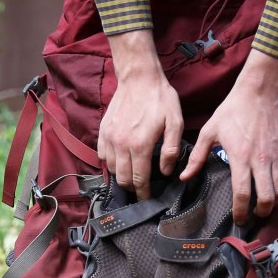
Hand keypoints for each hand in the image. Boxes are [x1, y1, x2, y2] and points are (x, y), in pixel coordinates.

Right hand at [99, 30, 183, 200]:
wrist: (139, 78)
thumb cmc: (160, 99)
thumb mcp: (175, 123)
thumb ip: (171, 150)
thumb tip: (166, 171)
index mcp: (140, 145)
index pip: (139, 179)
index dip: (144, 193)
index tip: (148, 199)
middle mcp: (121, 144)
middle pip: (123, 179)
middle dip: (132, 188)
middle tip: (141, 188)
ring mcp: (109, 137)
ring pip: (111, 169)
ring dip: (121, 175)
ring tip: (132, 175)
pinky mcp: (103, 131)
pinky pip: (101, 155)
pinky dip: (110, 162)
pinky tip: (120, 160)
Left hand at [183, 51, 277, 224]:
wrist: (260, 93)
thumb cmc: (233, 111)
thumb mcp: (209, 132)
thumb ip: (197, 157)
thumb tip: (184, 176)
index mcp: (241, 157)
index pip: (243, 194)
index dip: (241, 211)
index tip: (238, 218)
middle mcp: (261, 160)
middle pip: (267, 198)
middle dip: (261, 212)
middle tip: (254, 215)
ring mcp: (277, 156)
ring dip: (273, 202)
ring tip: (264, 205)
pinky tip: (274, 188)